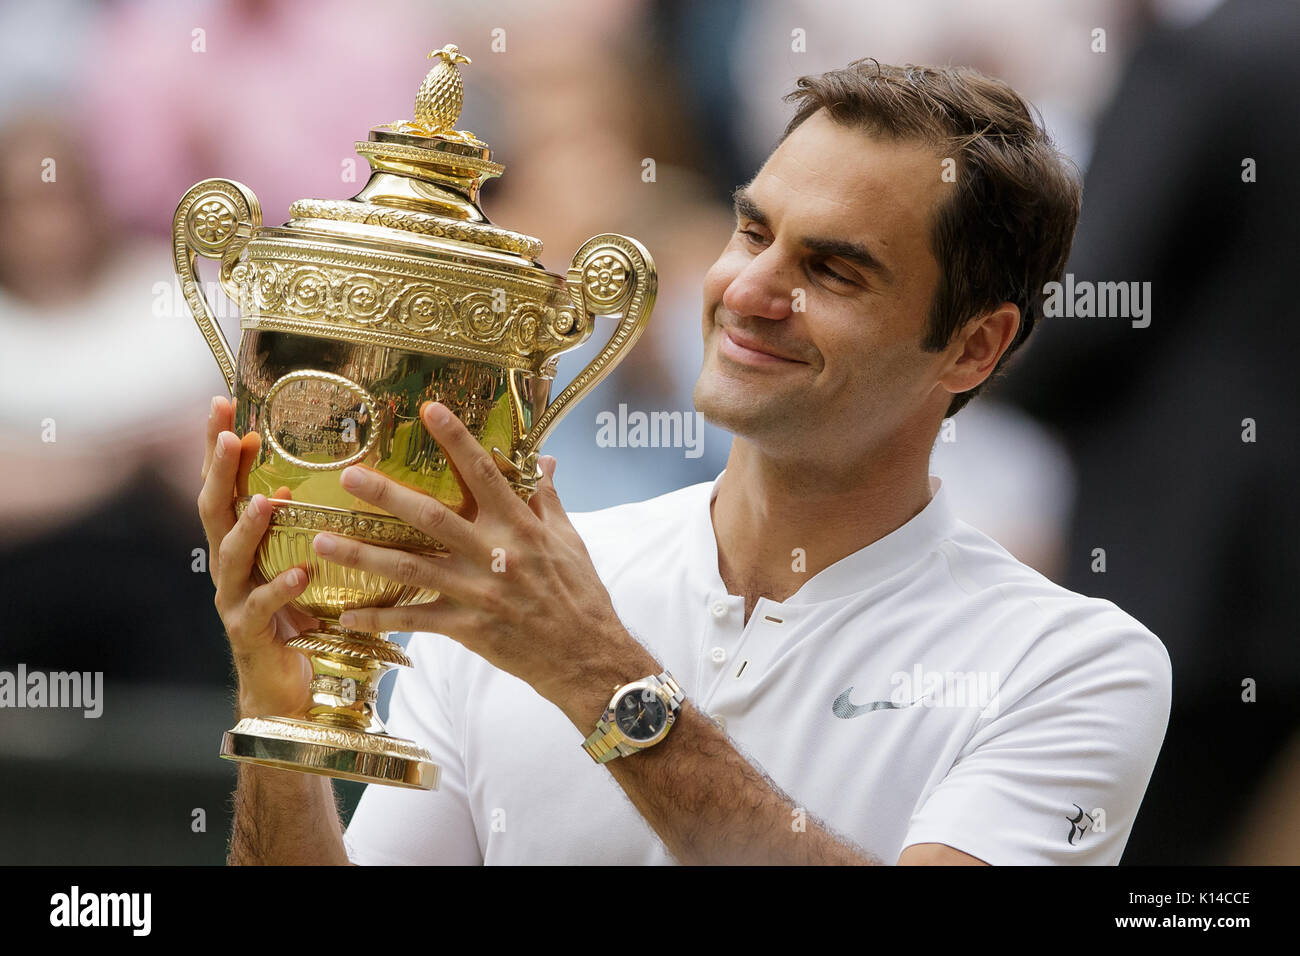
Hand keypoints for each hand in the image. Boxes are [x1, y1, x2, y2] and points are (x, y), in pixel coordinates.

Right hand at [197, 396, 314, 718]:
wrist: (289, 695)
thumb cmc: (304, 623)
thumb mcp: (310, 565)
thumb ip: (314, 528)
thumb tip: (340, 478)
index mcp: (245, 545)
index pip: (226, 486)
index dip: (220, 448)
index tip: (224, 404)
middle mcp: (231, 568)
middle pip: (215, 510)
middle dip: (218, 471)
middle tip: (228, 436)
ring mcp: (235, 601)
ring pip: (230, 557)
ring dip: (248, 527)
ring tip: (266, 500)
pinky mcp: (250, 635)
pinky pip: (260, 608)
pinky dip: (280, 589)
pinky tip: (300, 573)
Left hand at [308, 401, 635, 703]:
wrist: (586, 656)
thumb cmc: (580, 595)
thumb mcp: (569, 541)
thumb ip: (547, 499)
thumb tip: (545, 460)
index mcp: (520, 527)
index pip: (485, 474)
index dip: (457, 440)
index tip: (431, 411)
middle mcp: (493, 555)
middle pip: (432, 518)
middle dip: (387, 496)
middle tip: (349, 477)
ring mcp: (476, 593)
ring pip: (410, 569)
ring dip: (363, 554)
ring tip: (322, 540)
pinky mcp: (467, 628)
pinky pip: (415, 620)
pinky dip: (380, 619)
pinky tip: (347, 616)